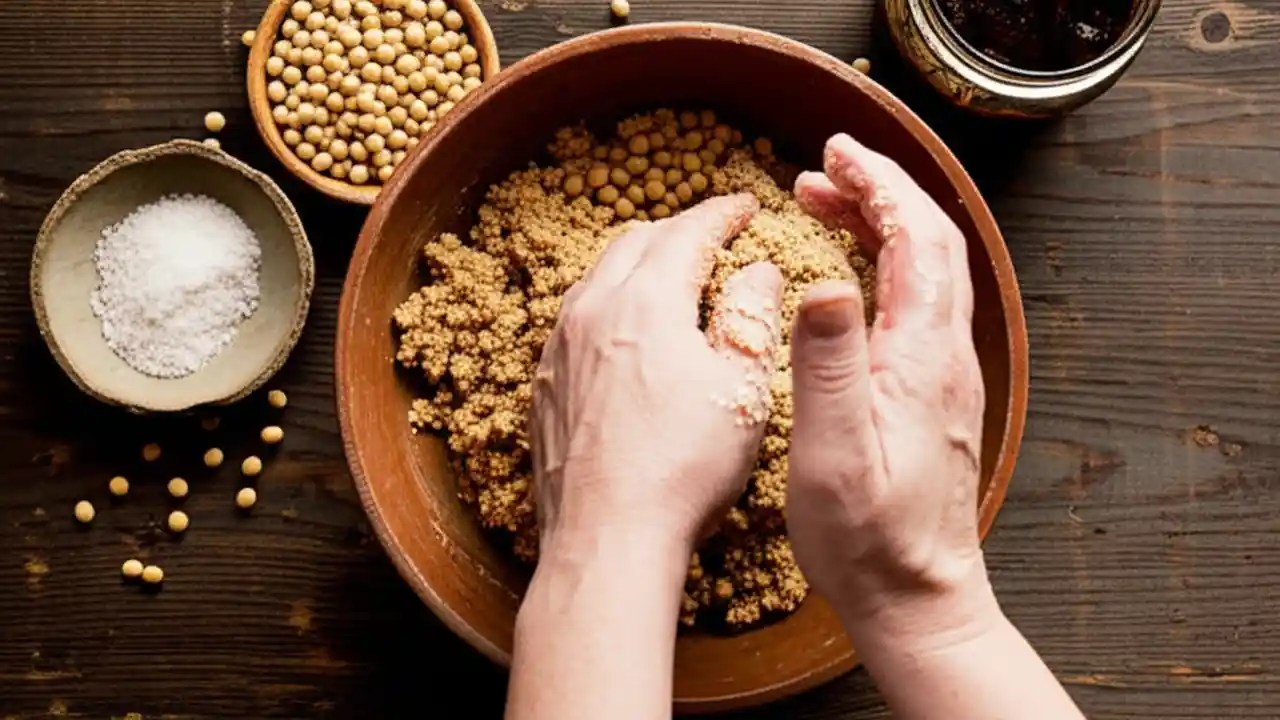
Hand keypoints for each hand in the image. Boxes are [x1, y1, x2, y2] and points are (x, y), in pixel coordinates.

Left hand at [530, 194, 783, 551]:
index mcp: (646, 301)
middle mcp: (592, 311)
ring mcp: (560, 347)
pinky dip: (609, 304)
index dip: (722, 213)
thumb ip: (753, 316)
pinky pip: (577, 319)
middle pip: (636, 242)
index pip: (688, 232)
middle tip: (713, 238)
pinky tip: (627, 332)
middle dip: (679, 231)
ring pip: (599, 277)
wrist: (606, 537)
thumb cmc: (683, 467)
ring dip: (639, 265)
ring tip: (671, 277)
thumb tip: (758, 271)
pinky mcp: (546, 383)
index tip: (745, 206)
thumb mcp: (743, 387)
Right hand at [787, 134, 990, 637]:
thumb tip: (825, 283)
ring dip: (882, 226)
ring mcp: (945, 375)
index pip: (916, 238)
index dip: (878, 183)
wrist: (916, 599)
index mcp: (923, 355)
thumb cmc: (868, 537)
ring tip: (825, 207)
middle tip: (821, 171)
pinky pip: (919, 305)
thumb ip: (829, 364)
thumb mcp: (832, 451)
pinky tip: (851, 276)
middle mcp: (946, 355)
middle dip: (880, 191)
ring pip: (927, 271)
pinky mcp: (935, 395)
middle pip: (930, 242)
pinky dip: (886, 267)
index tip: (837, 151)